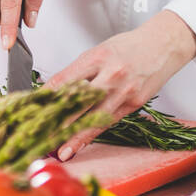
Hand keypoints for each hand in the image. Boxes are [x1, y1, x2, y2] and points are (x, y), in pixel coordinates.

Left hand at [45, 11, 195, 159]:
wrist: (163, 45)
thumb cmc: (129, 47)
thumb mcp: (99, 51)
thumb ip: (78, 71)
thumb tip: (54, 90)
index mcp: (97, 57)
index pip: (66, 79)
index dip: (47, 97)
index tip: (32, 110)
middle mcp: (111, 74)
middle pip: (79, 101)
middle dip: (58, 121)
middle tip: (40, 136)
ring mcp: (124, 91)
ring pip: (94, 117)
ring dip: (75, 136)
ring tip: (60, 150)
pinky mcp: (134, 103)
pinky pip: (108, 121)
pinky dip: (93, 134)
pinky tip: (81, 144)